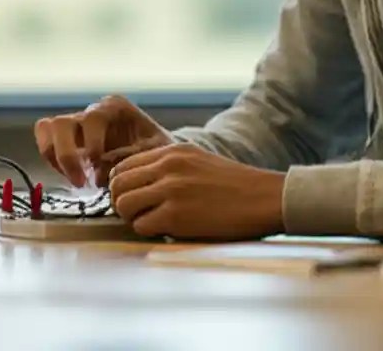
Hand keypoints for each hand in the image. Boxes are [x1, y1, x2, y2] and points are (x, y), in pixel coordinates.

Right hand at [33, 94, 173, 186]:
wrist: (160, 156)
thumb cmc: (159, 151)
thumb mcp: (154, 152)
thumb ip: (129, 158)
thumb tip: (100, 172)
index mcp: (114, 107)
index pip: (92, 119)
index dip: (92, 144)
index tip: (98, 167)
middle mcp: (92, 111)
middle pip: (61, 123)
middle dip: (66, 155)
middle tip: (80, 182)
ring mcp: (77, 123)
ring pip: (47, 128)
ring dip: (55, 157)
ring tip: (75, 180)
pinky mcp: (68, 138)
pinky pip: (47, 142)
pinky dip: (53, 160)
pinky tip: (72, 177)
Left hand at [108, 143, 285, 239]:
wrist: (265, 198)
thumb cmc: (235, 185)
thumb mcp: (198, 160)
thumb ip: (169, 166)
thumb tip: (141, 183)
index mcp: (171, 151)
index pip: (123, 165)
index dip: (122, 185)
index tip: (132, 197)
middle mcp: (167, 166)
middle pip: (117, 183)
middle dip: (121, 202)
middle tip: (136, 214)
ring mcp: (170, 189)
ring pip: (123, 203)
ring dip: (132, 217)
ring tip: (150, 222)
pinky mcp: (176, 215)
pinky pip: (141, 225)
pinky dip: (148, 231)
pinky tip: (165, 231)